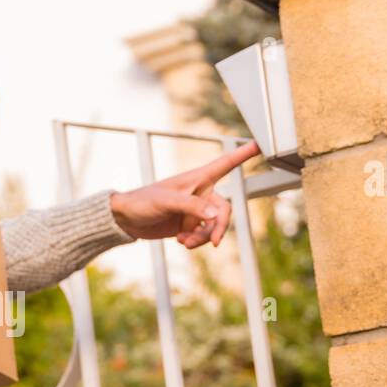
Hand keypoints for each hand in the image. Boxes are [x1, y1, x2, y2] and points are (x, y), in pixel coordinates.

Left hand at [108, 140, 259, 249]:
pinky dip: (195, 242)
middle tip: (212, 242)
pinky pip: (203, 236)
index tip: (260, 144)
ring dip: (203, 237)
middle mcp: (200, 193)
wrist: (126, 219)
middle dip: (219, 227)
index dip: (243, 154)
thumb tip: (215, 217)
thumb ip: (192, 207)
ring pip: (213, 226)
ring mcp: (195, 211)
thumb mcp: (166, 201)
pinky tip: (181, 242)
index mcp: (197, 179)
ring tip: (185, 243)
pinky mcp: (189, 225)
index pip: (225, 164)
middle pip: (224, 210)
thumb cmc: (143, 201)